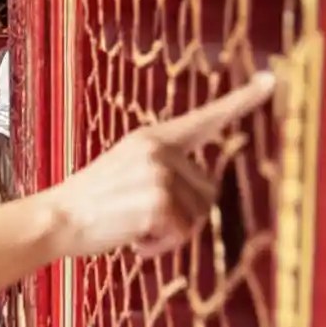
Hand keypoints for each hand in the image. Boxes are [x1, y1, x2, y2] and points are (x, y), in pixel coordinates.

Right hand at [44, 72, 274, 257]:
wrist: (56, 218)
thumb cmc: (90, 203)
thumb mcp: (126, 171)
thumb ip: (163, 169)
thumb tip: (203, 193)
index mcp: (151, 138)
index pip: (204, 118)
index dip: (241, 101)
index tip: (270, 80)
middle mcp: (159, 150)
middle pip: (208, 192)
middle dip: (184, 216)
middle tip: (144, 220)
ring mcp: (159, 174)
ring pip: (196, 217)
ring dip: (170, 234)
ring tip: (135, 228)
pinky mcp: (158, 202)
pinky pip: (181, 234)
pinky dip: (160, 246)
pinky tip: (134, 239)